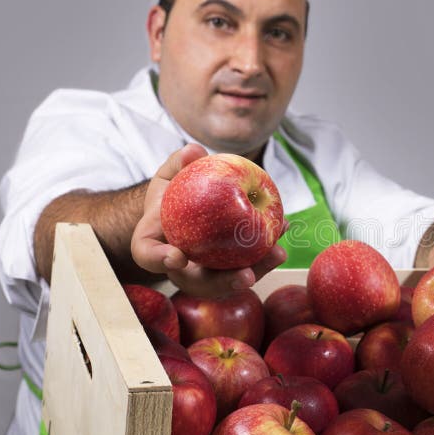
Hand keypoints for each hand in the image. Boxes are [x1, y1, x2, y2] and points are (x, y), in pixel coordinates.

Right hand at [130, 144, 287, 297]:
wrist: (181, 209)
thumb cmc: (171, 193)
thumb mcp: (169, 175)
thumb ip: (178, 164)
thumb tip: (194, 152)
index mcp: (153, 244)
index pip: (148, 256)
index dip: (160, 260)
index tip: (177, 257)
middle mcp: (179, 267)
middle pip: (199, 282)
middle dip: (225, 282)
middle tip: (246, 275)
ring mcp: (204, 271)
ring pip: (228, 280)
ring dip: (256, 271)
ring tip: (278, 254)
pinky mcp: (228, 266)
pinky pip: (248, 262)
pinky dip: (267, 250)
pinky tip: (284, 227)